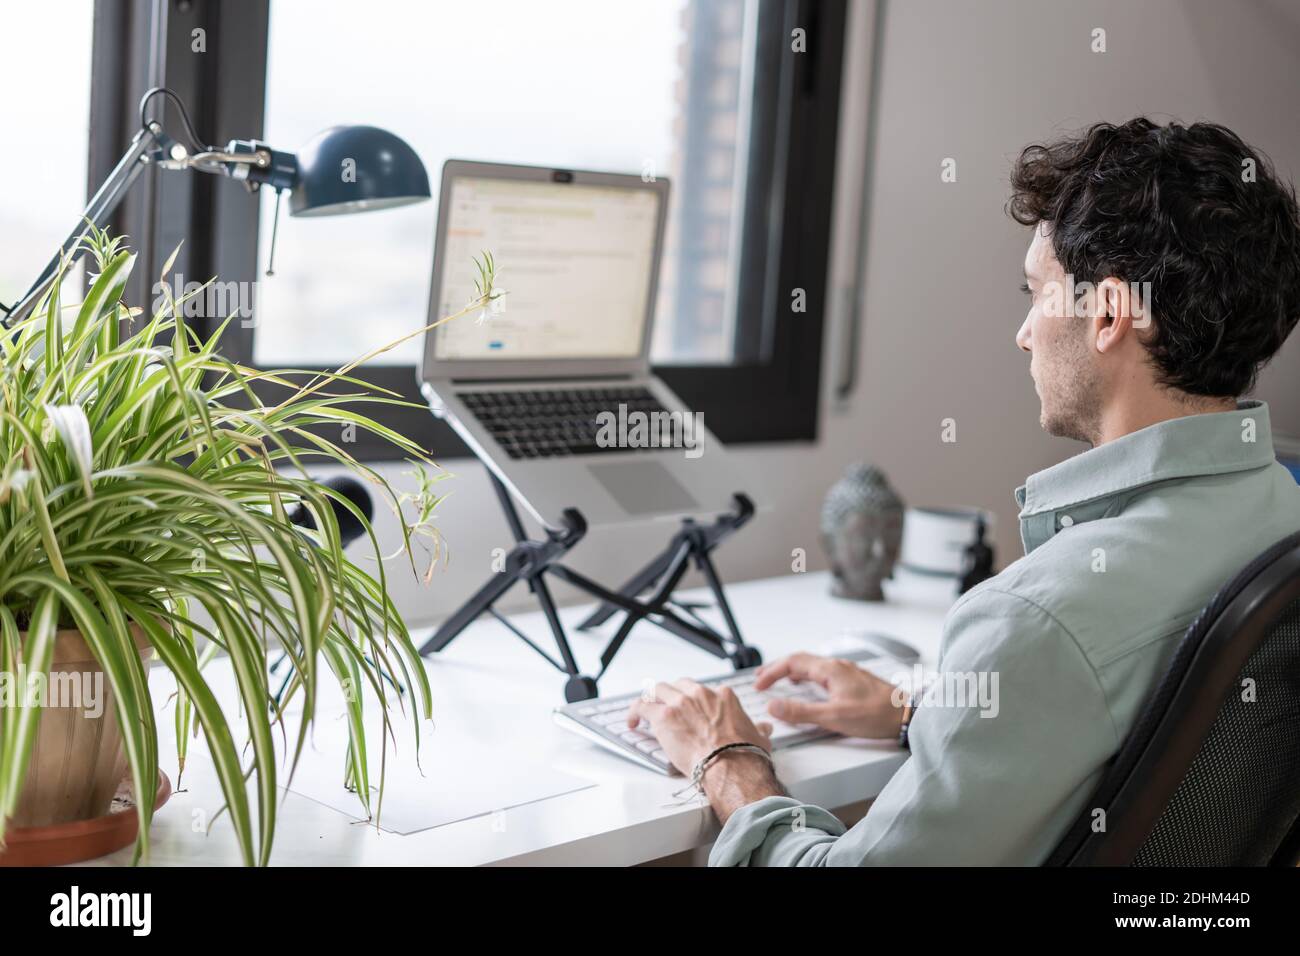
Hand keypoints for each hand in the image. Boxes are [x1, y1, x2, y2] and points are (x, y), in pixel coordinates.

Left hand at [627, 679, 772, 774]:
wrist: (730, 765)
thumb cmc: (744, 754)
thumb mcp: (757, 737)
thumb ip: (759, 729)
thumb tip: (765, 728)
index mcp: (722, 695)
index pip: (702, 690)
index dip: (693, 701)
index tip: (690, 712)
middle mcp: (699, 693)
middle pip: (678, 685)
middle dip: (670, 695)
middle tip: (665, 708)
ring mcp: (679, 703)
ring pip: (657, 689)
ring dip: (650, 699)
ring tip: (643, 712)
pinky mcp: (663, 716)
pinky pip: (642, 705)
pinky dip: (635, 711)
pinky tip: (632, 721)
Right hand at [753, 653, 903, 739]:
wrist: (906, 715)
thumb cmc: (876, 715)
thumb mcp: (834, 717)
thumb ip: (802, 712)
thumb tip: (774, 706)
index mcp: (830, 670)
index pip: (792, 662)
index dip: (772, 672)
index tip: (759, 684)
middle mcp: (837, 666)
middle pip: (800, 660)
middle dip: (778, 668)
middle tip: (761, 678)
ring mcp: (846, 672)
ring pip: (812, 665)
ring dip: (792, 671)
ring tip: (779, 680)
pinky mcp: (853, 680)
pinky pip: (822, 672)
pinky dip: (807, 676)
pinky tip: (809, 686)